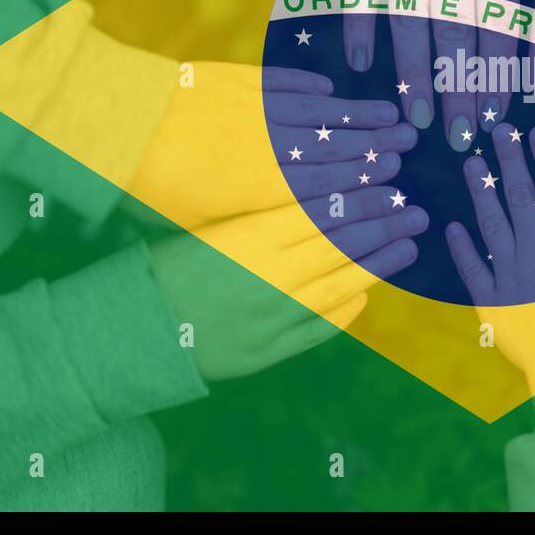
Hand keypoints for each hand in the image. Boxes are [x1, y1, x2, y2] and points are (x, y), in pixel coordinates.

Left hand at [128, 65, 413, 227]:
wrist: (116, 122)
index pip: (328, 188)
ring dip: (357, 115)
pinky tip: (330, 89)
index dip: (365, 186)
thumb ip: (248, 232)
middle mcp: (272, 145)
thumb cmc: (149, 188)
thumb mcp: (200, 226)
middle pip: (335, 147)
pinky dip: (309, 86)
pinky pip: (283, 83)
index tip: (396, 185)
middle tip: (411, 146)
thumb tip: (284, 248)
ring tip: (391, 115)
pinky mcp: (235, 80)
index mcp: (265, 187)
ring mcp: (256, 108)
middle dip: (377, 147)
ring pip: (320, 112)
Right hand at [150, 190, 427, 381]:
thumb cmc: (154, 268)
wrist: (122, 334)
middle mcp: (267, 277)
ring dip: (377, 263)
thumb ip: (254, 215)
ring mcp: (270, 318)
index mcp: (248, 237)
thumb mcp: (202, 226)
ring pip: (337, 284)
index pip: (319, 211)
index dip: (358, 196)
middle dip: (380, 223)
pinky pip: (318, 329)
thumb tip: (306, 194)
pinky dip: (345, 310)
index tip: (386, 182)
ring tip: (406, 244)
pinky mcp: (266, 352)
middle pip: (338, 244)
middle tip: (412, 207)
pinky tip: (366, 294)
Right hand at [343, 0, 524, 148]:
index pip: (502, 20)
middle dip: (463, 91)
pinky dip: (362, 22)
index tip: (504, 116)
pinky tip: (363, 63)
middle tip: (465, 140)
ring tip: (419, 118)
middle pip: (457, 31)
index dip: (502, 74)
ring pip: (409, 16)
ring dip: (414, 73)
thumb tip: (526, 13)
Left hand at [445, 125, 534, 409]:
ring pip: (492, 224)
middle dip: (510, 161)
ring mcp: (511, 275)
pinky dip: (461, 247)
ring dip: (481, 191)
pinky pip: (472, 269)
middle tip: (499, 131)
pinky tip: (451, 227)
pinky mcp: (492, 302)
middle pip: (521, 197)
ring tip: (472, 163)